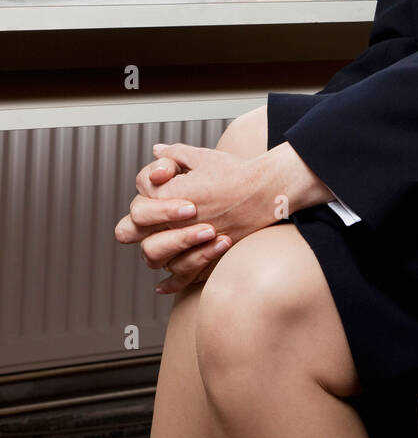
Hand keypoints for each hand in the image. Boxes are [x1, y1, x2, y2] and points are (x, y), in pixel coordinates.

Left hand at [115, 140, 333, 293]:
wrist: (267, 191)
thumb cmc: (236, 173)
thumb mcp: (202, 156)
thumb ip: (174, 155)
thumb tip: (157, 152)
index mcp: (166, 194)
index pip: (141, 190)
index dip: (153, 179)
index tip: (171, 174)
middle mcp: (170, 222)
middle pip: (131, 228)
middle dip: (142, 219)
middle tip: (159, 212)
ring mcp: (185, 244)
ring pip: (151, 255)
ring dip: (157, 245)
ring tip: (171, 235)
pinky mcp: (203, 260)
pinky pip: (178, 278)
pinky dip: (169, 283)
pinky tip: (163, 285)